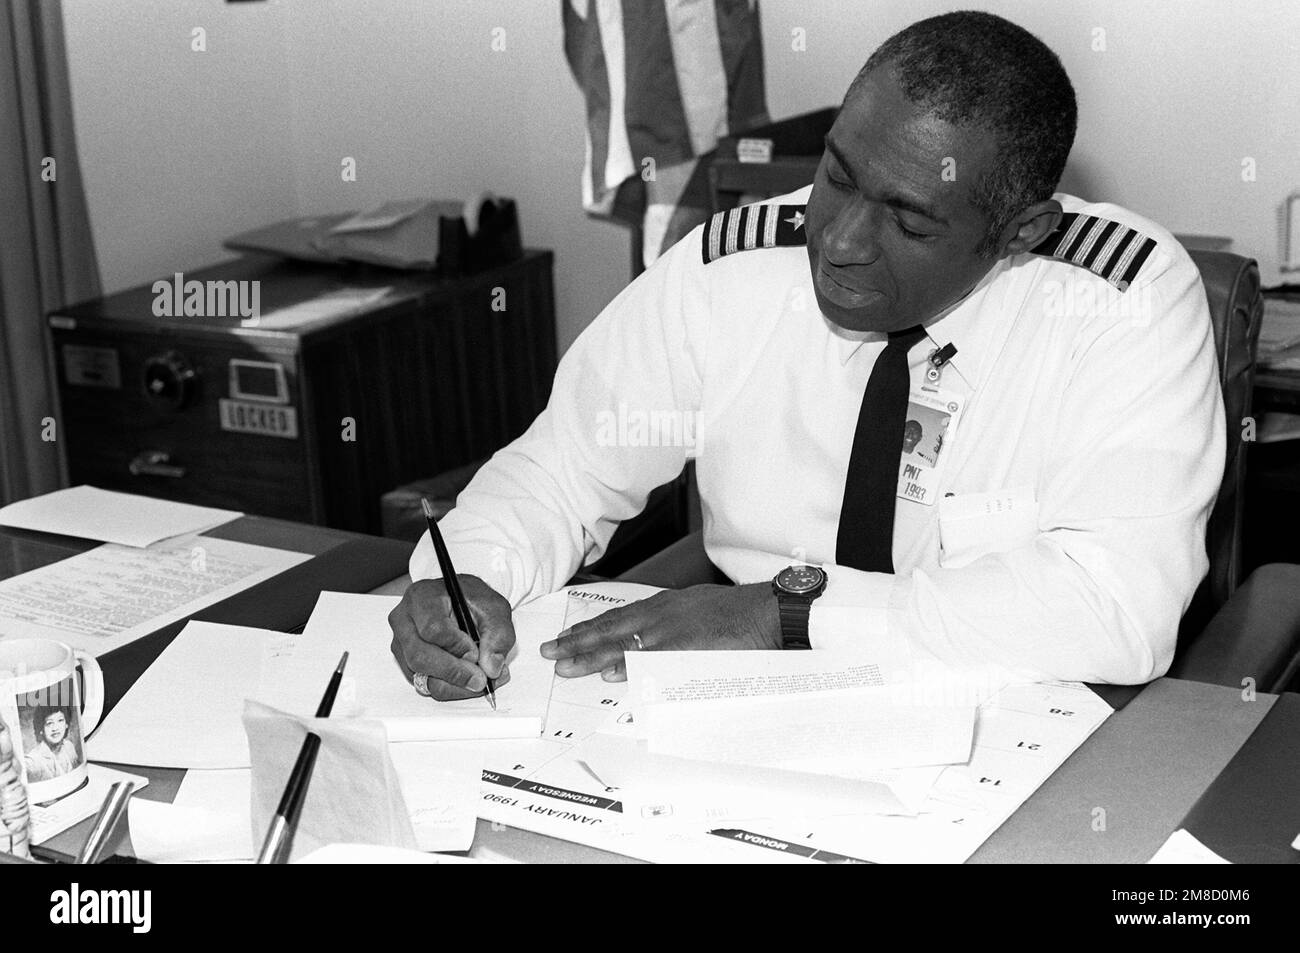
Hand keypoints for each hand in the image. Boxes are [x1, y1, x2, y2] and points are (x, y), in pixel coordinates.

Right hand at [388, 575, 513, 700]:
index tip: (476, 654)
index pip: (433, 628)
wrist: (459, 601)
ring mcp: (401, 642)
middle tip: (480, 679)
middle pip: (419, 656)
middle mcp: (404, 619)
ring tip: (480, 680)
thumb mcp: (494, 607)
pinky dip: (449, 687)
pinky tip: (468, 680)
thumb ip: (498, 635)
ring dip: (454, 685)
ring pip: (420, 675)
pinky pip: (422, 683)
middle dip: (454, 673)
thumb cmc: (471, 599)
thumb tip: (491, 668)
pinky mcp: (405, 660)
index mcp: (423, 597)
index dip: (456, 646)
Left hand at [540, 583, 779, 680]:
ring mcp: (672, 632)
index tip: (566, 637)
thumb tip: (653, 644)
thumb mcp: (697, 609)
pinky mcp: (686, 650)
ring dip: (592, 656)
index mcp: (664, 606)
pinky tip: (610, 675)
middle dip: (577, 641)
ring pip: (622, 645)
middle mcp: (661, 616)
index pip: (617, 618)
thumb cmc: (737, 612)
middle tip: (549, 651)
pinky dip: (629, 668)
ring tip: (565, 665)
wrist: (766, 610)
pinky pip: (651, 662)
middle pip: (610, 629)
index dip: (589, 629)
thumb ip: (672, 624)